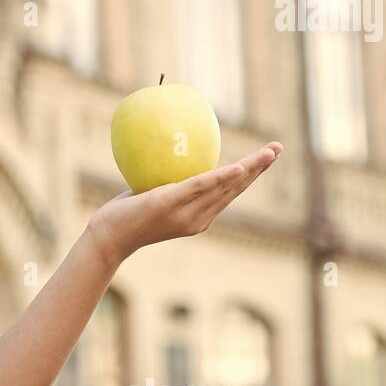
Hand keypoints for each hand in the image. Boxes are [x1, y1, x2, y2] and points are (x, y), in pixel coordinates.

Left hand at [86, 142, 282, 263]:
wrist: (107, 237)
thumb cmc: (126, 216)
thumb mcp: (151, 196)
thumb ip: (166, 181)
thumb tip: (172, 151)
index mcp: (198, 217)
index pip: (230, 193)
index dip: (251, 175)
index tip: (266, 158)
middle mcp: (198, 218)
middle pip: (236, 189)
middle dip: (260, 169)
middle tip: (278, 148)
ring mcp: (186, 214)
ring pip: (226, 188)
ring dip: (250, 169)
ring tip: (268, 152)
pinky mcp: (170, 205)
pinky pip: (200, 188)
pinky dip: (221, 177)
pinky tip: (238, 166)